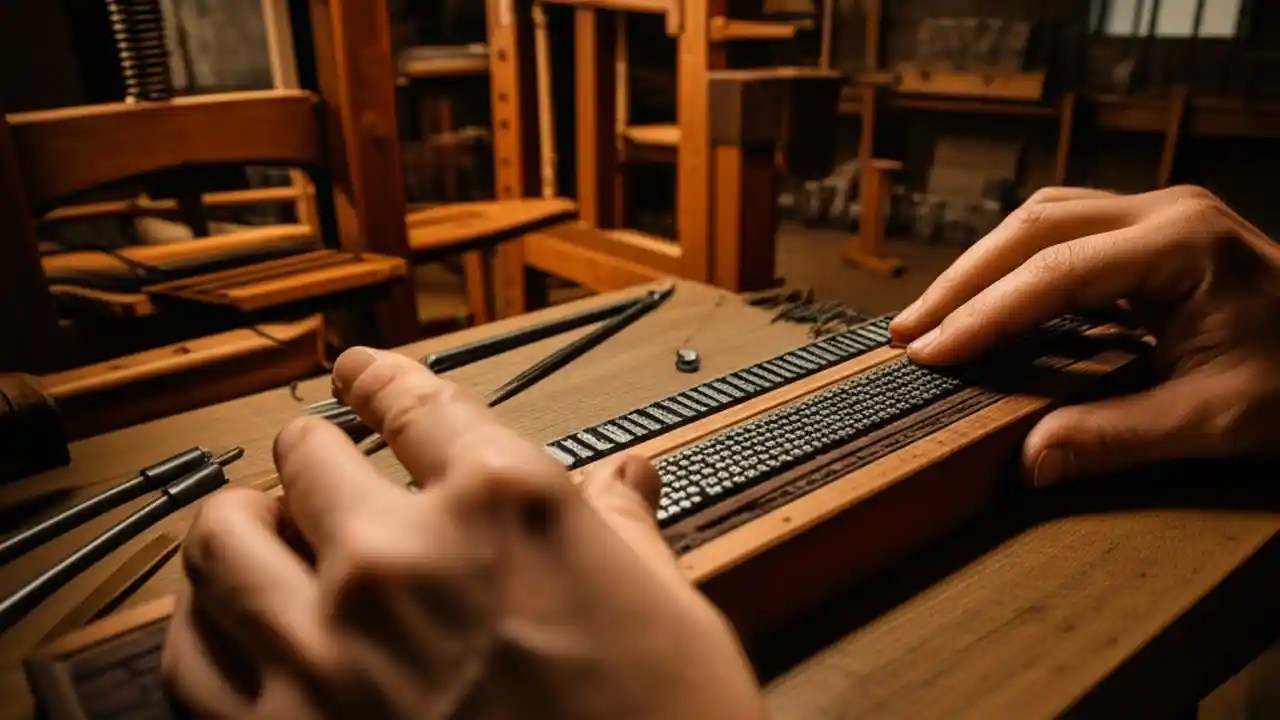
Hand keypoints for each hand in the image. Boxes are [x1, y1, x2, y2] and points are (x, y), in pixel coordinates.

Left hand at [162, 348, 764, 718]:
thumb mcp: (667, 614)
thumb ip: (624, 532)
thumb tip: (628, 480)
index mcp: (503, 508)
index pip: (415, 404)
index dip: (377, 378)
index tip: (357, 373)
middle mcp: (400, 560)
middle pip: (306, 455)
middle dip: (311, 452)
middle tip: (315, 465)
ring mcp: (327, 652)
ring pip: (222, 540)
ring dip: (241, 522)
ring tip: (256, 526)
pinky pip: (190, 658)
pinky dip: (201, 624)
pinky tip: (224, 620)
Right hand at [890, 185, 1279, 485]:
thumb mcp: (1217, 420)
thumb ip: (1118, 439)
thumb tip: (1027, 463)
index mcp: (1183, 244)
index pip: (1054, 270)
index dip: (983, 314)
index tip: (930, 353)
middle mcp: (1166, 211)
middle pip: (1035, 226)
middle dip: (964, 280)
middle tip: (909, 331)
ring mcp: (1161, 214)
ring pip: (1044, 217)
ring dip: (982, 265)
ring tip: (933, 315)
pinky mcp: (1154, 232)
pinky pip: (1065, 231)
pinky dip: (1015, 265)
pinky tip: (987, 301)